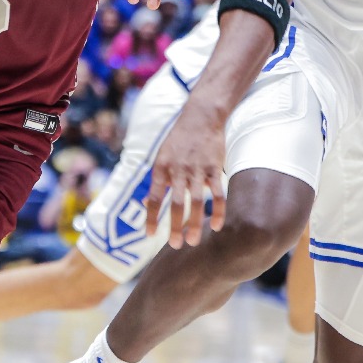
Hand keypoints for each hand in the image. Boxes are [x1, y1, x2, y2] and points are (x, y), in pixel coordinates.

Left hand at [145, 101, 226, 248]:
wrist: (201, 117)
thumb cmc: (178, 140)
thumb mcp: (161, 157)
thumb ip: (156, 182)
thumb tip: (143, 205)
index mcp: (161, 168)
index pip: (153, 197)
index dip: (150, 217)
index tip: (148, 234)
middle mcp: (178, 170)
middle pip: (176, 203)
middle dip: (175, 226)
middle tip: (175, 245)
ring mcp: (198, 169)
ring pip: (197, 201)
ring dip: (195, 223)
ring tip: (193, 241)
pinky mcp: (215, 167)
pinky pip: (217, 193)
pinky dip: (218, 210)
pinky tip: (216, 226)